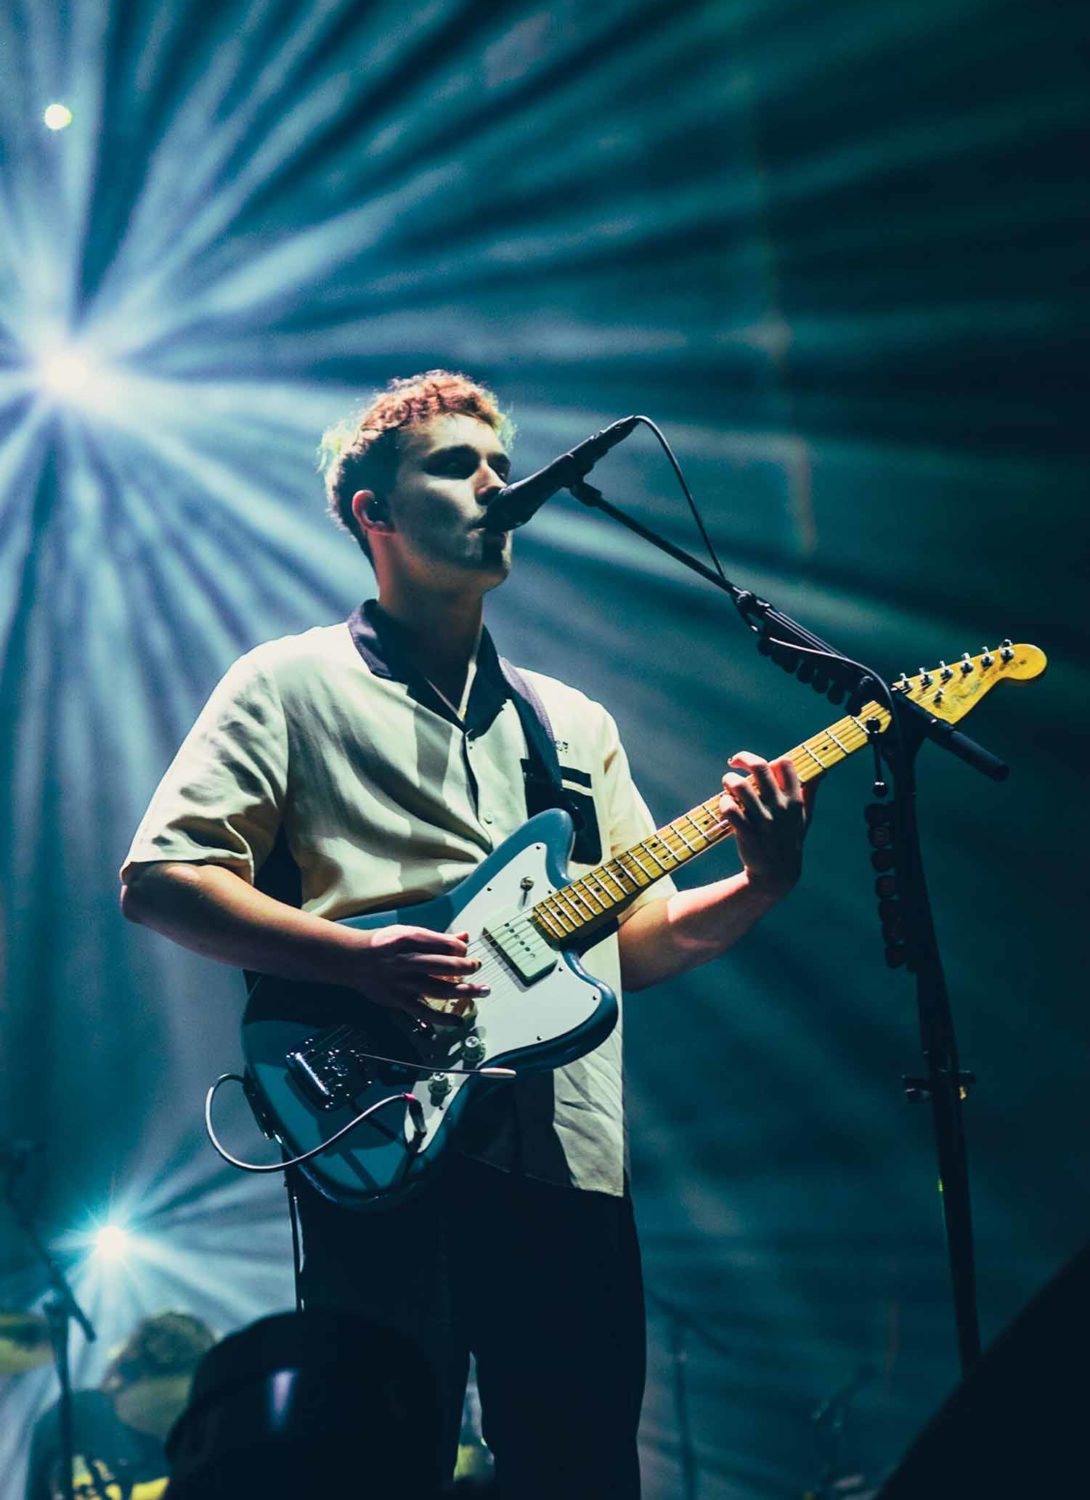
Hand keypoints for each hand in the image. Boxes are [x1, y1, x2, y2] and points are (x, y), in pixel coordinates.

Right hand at [341, 925, 487, 1024]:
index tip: (466, 950)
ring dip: (464, 991)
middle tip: (477, 966)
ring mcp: (402, 983)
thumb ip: (438, 938)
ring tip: (482, 991)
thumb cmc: (383, 944)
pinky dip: (442, 1018)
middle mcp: (406, 961)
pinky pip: (423, 1012)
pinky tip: (458, 1019)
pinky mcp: (398, 1000)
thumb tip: (465, 938)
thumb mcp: (408, 933)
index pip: (444, 944)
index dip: (461, 948)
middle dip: (467, 967)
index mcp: (409, 940)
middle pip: (445, 965)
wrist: (353, 959)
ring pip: (439, 989)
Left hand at [719, 751, 814, 899]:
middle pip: (759, 767)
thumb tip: (822, 772)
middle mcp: (780, 807)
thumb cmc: (790, 840)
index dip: (770, 760)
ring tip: (728, 784)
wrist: (777, 874)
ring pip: (740, 786)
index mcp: (795, 800)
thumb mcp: (805, 817)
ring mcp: (763, 820)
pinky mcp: (746, 833)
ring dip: (729, 780)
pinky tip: (725, 804)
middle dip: (742, 758)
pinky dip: (723, 802)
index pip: (784, 763)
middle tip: (733, 762)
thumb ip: (811, 792)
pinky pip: (730, 808)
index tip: (761, 767)